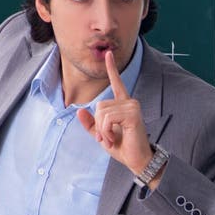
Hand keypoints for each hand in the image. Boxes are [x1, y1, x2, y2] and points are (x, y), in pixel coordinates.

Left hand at [77, 50, 157, 182]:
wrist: (136, 160)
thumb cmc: (122, 147)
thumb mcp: (101, 135)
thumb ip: (91, 124)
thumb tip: (79, 110)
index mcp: (122, 104)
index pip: (116, 83)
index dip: (112, 68)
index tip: (109, 54)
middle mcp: (129, 102)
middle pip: (99, 105)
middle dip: (98, 125)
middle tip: (105, 137)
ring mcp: (132, 107)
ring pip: (102, 112)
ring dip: (102, 130)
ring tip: (110, 139)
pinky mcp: (133, 114)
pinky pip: (108, 119)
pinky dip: (106, 131)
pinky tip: (113, 138)